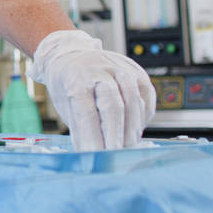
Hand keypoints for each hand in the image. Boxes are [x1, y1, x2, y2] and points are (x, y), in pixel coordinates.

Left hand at [28, 30, 155, 149]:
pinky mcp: (137, 71)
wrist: (73, 55)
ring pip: (133, 100)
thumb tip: (89, 157)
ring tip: (126, 145)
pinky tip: (136, 128)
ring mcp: (120, 67)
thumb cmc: (68, 84)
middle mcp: (98, 70)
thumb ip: (80, 129)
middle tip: (115, 154)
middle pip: (113, 105)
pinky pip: (147, 95)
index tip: (94, 155)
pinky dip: (144, 115)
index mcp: (75, 79)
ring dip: (132, 128)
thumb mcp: (65, 105)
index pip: (86, 111)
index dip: (92, 136)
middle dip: (115, 135)